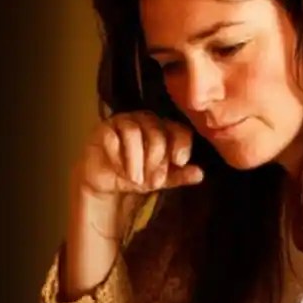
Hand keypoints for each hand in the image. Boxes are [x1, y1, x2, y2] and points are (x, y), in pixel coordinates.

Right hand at [74, 111, 203, 202]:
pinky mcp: (103, 130)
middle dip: (156, 160)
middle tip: (153, 182)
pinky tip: (119, 169)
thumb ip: (179, 176)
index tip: (179, 162)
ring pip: (132, 132)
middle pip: (156, 133)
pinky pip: (111, 137)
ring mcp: (123, 122)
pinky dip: (117, 157)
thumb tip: (200, 174)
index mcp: (164, 129)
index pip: (178, 129)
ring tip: (136, 180)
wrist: (107, 182)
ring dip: (136, 160)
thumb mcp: (161, 179)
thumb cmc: (137, 175)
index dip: (181, 144)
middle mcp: (145, 120)